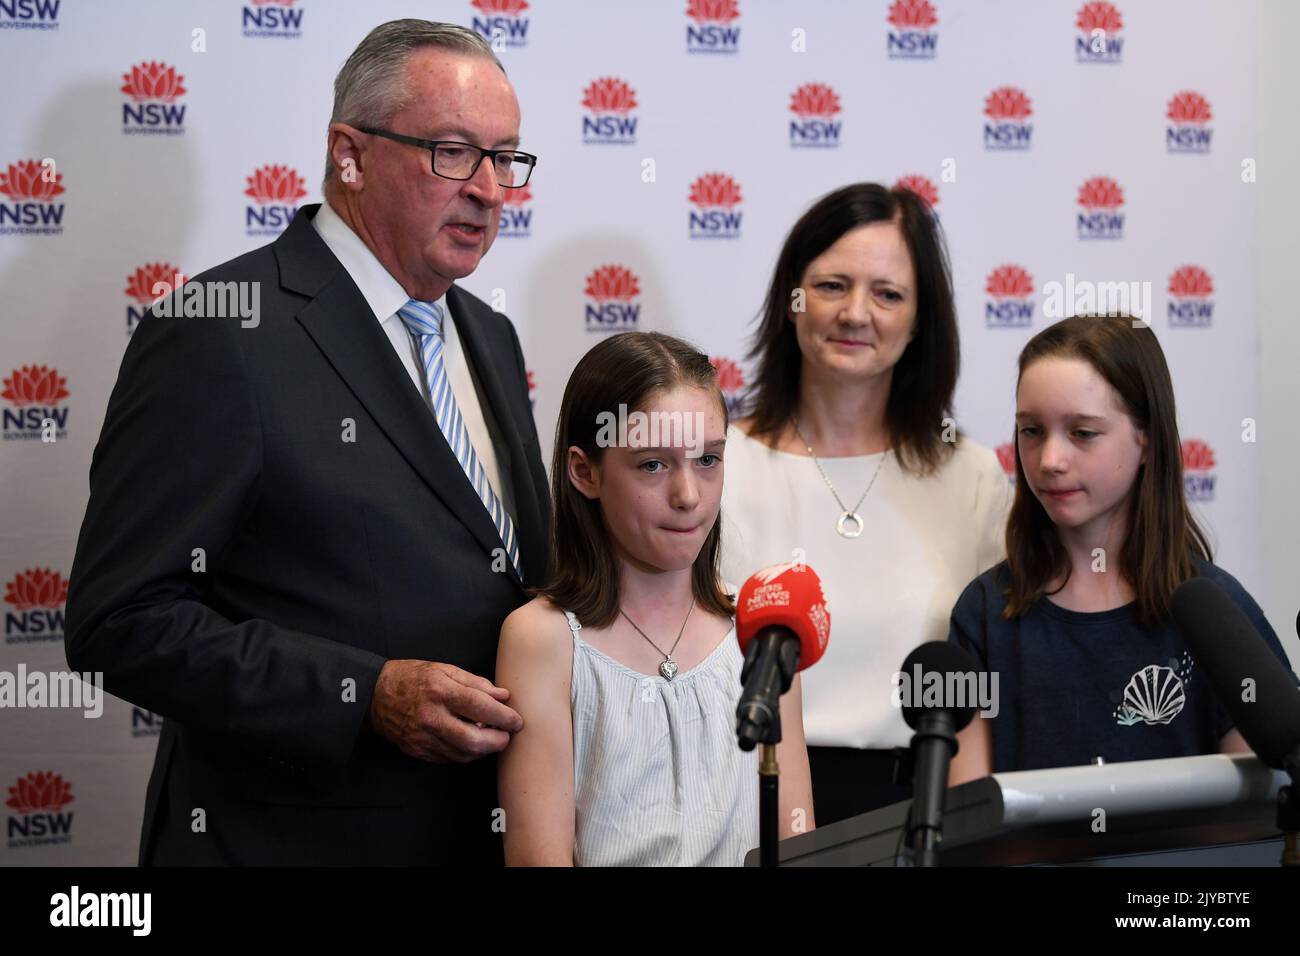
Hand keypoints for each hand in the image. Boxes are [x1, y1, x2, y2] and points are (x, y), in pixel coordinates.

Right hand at [368, 660, 523, 763]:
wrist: (375, 696)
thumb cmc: (412, 678)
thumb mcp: (444, 669)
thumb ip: (476, 683)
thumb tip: (503, 696)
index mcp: (440, 691)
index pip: (481, 707)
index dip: (504, 716)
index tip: (516, 720)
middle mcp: (431, 717)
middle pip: (474, 740)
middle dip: (498, 741)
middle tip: (507, 735)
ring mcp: (423, 737)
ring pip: (464, 754)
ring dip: (484, 749)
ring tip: (491, 738)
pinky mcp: (418, 751)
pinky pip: (450, 759)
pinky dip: (467, 754)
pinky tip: (472, 743)